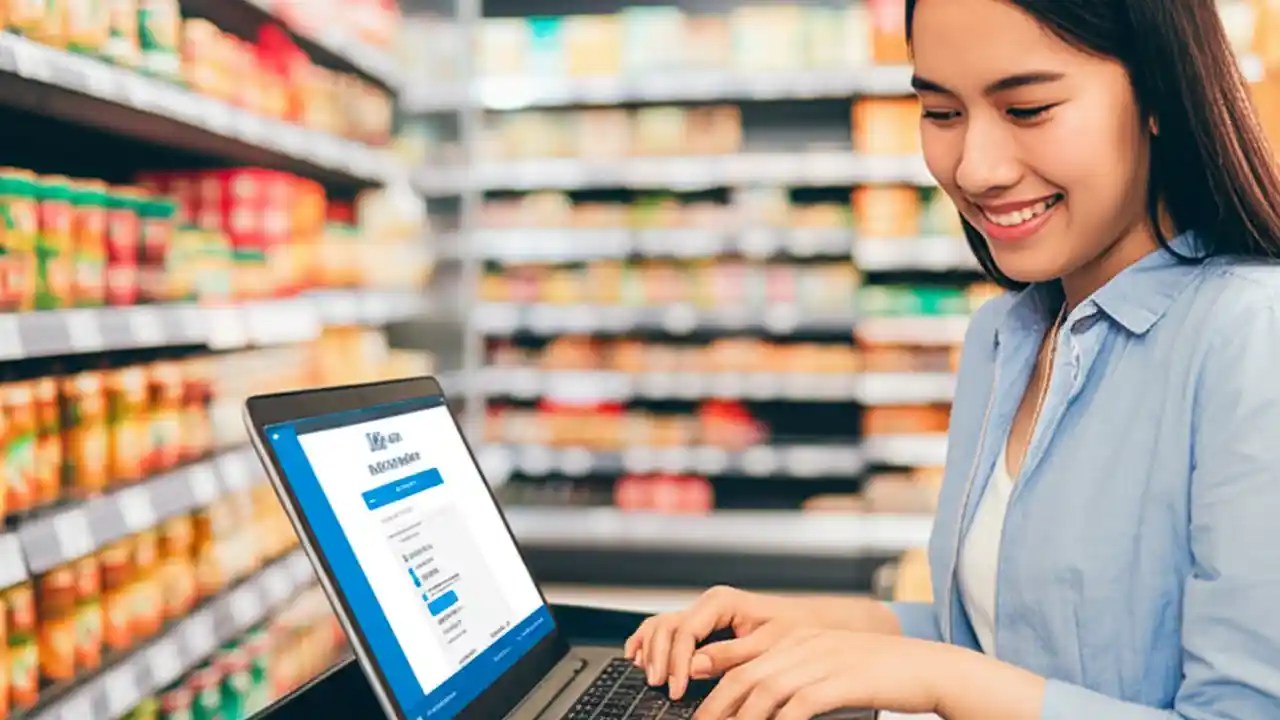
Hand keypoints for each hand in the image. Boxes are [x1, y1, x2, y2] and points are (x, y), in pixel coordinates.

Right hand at [624, 586, 798, 700]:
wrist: (808, 625)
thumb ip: (730, 655)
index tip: (677, 688)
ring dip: (650, 651)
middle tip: (660, 686)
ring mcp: (701, 613)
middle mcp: (707, 604)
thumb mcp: (767, 645)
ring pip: (660, 625)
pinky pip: (665, 629)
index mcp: (722, 602)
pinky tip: (636, 656)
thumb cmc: (794, 631)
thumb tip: (694, 666)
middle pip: (666, 626)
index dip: (677, 661)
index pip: (686, 630)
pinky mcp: (700, 625)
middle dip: (660, 657)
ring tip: (649, 676)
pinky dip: (647, 641)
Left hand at [690, 625, 948, 719]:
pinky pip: (799, 704)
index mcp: (797, 637)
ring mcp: (822, 660)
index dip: (715, 688)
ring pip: (765, 691)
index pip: (743, 661)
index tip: (699, 713)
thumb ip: (796, 678)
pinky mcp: (841, 680)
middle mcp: (804, 644)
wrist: (929, 667)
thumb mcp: (830, 666)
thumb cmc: (880, 674)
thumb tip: (769, 706)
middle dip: (717, 708)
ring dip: (742, 718)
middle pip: (745, 676)